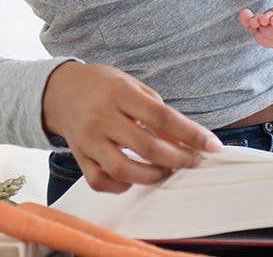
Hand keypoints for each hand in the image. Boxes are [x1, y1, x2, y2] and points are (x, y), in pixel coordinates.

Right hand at [41, 61, 218, 193]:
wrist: (59, 91)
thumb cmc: (104, 87)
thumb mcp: (132, 86)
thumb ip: (157, 111)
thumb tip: (186, 142)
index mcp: (119, 93)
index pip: (163, 117)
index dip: (192, 134)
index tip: (213, 145)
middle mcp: (101, 117)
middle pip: (148, 147)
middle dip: (179, 159)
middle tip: (194, 160)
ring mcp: (87, 140)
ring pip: (124, 169)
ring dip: (154, 176)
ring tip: (167, 170)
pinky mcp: (79, 157)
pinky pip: (102, 181)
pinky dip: (123, 185)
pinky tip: (135, 176)